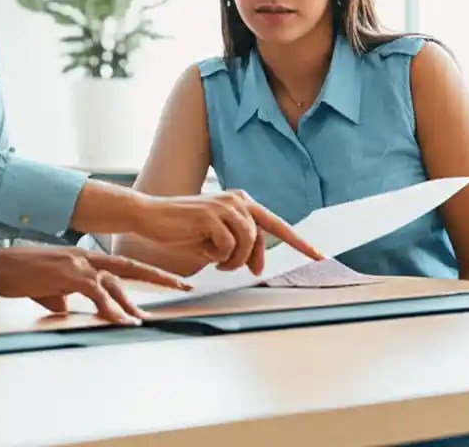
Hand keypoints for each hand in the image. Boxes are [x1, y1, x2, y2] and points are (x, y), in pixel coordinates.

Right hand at [0, 247, 191, 324]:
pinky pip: (97, 294)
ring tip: (145, 321)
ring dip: (130, 304)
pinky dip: (111, 309)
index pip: (120, 265)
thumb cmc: (16, 276)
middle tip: (184, 286)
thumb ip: (64, 295)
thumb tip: (69, 309)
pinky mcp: (68, 275)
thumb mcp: (46, 287)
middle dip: (158, 277)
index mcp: (81, 257)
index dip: (144, 273)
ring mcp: (77, 264)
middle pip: (129, 266)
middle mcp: (84, 256)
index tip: (166, 281)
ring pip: (115, 283)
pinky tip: (123, 321)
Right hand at [133, 190, 324, 274]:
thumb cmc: (181, 229)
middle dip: (250, 259)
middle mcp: (237, 199)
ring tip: (213, 259)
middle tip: (228, 268)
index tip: (320, 256)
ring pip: (246, 243)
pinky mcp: (212, 215)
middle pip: (261, 238)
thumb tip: (257, 264)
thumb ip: (239, 243)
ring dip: (230, 260)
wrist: (149, 216)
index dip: (299, 242)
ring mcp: (225, 205)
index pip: (277, 224)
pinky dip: (217, 256)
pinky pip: (228, 246)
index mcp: (241, 201)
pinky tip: (203, 251)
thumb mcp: (215, 237)